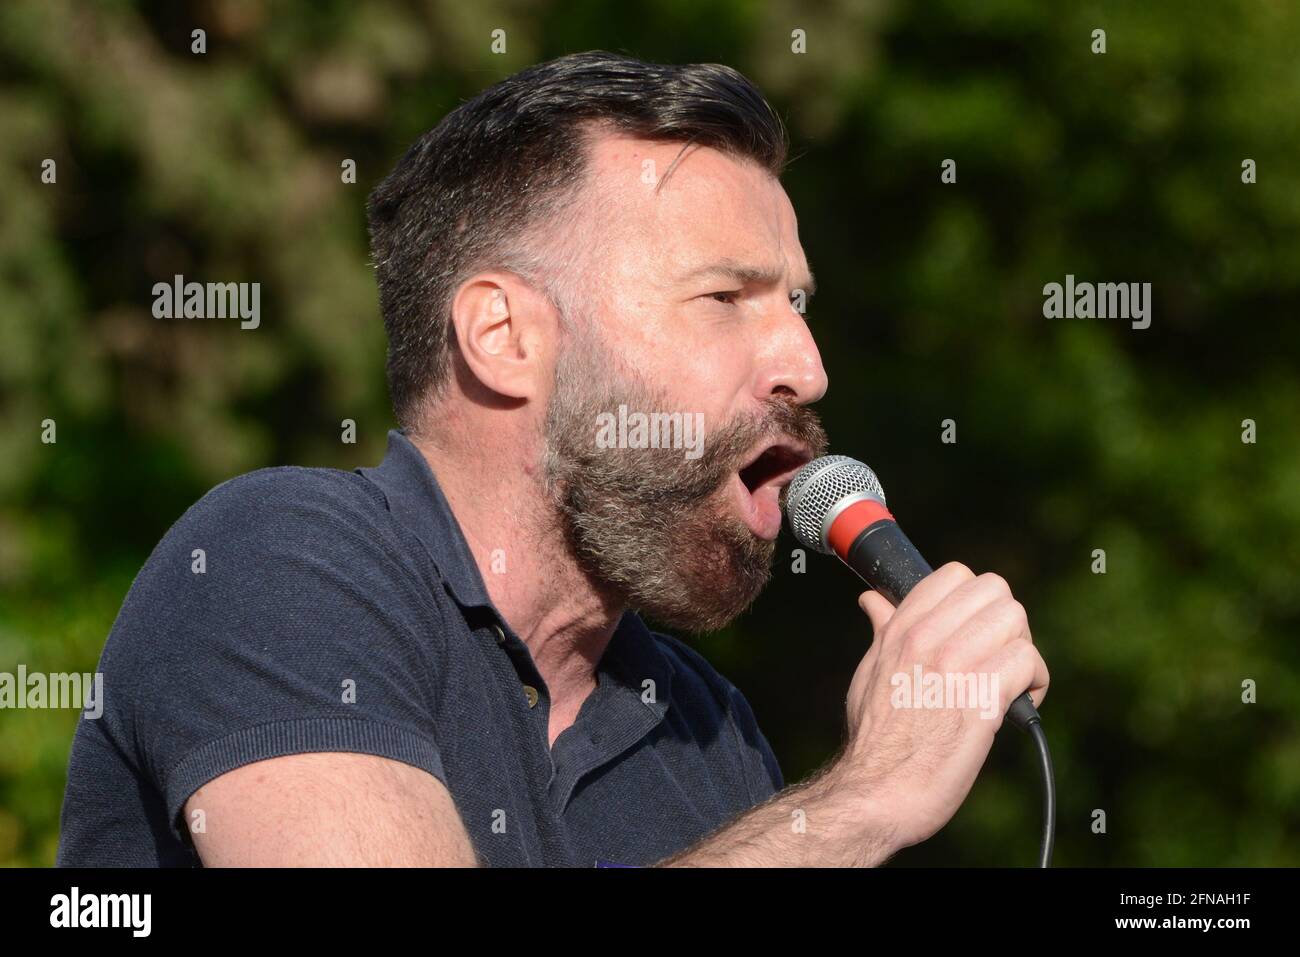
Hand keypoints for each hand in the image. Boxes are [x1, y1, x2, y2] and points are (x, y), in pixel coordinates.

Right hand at [837, 562, 1048, 851]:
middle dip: (1006, 623)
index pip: (956, 575)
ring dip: (1023, 651)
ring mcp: (954, 665)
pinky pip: (1026, 661)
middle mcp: (927, 639)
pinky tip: (1017, 704)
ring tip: (1010, 682)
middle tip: (998, 657)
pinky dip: (1034, 683)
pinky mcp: (981, 698)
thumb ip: (882, 631)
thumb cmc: (874, 740)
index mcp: (901, 629)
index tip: (975, 631)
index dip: (975, 601)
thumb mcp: (870, 672)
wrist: (878, 791)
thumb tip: (874, 600)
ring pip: (1015, 619)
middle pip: (995, 591)